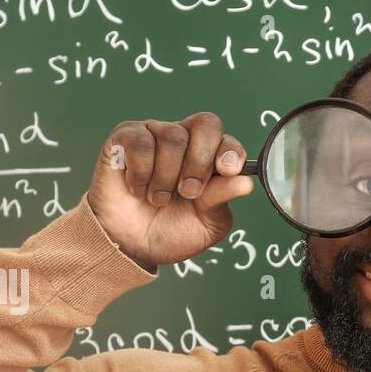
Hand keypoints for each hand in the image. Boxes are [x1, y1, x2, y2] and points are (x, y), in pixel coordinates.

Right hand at [87, 112, 254, 268]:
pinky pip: (141, 142)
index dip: (230, 151)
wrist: (131, 247)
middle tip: (189, 192)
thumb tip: (245, 182)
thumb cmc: (170, 232)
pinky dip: (142, 172)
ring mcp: (155, 136)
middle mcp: (184, 141)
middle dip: (200, 161)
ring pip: (172, 135)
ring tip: (159, 200)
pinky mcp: (125, 138)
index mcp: (209, 160)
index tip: (226, 170)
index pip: (227, 140)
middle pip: (206, 124)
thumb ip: (223, 199)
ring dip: (167, 176)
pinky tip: (138, 189)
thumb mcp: (206, 223)